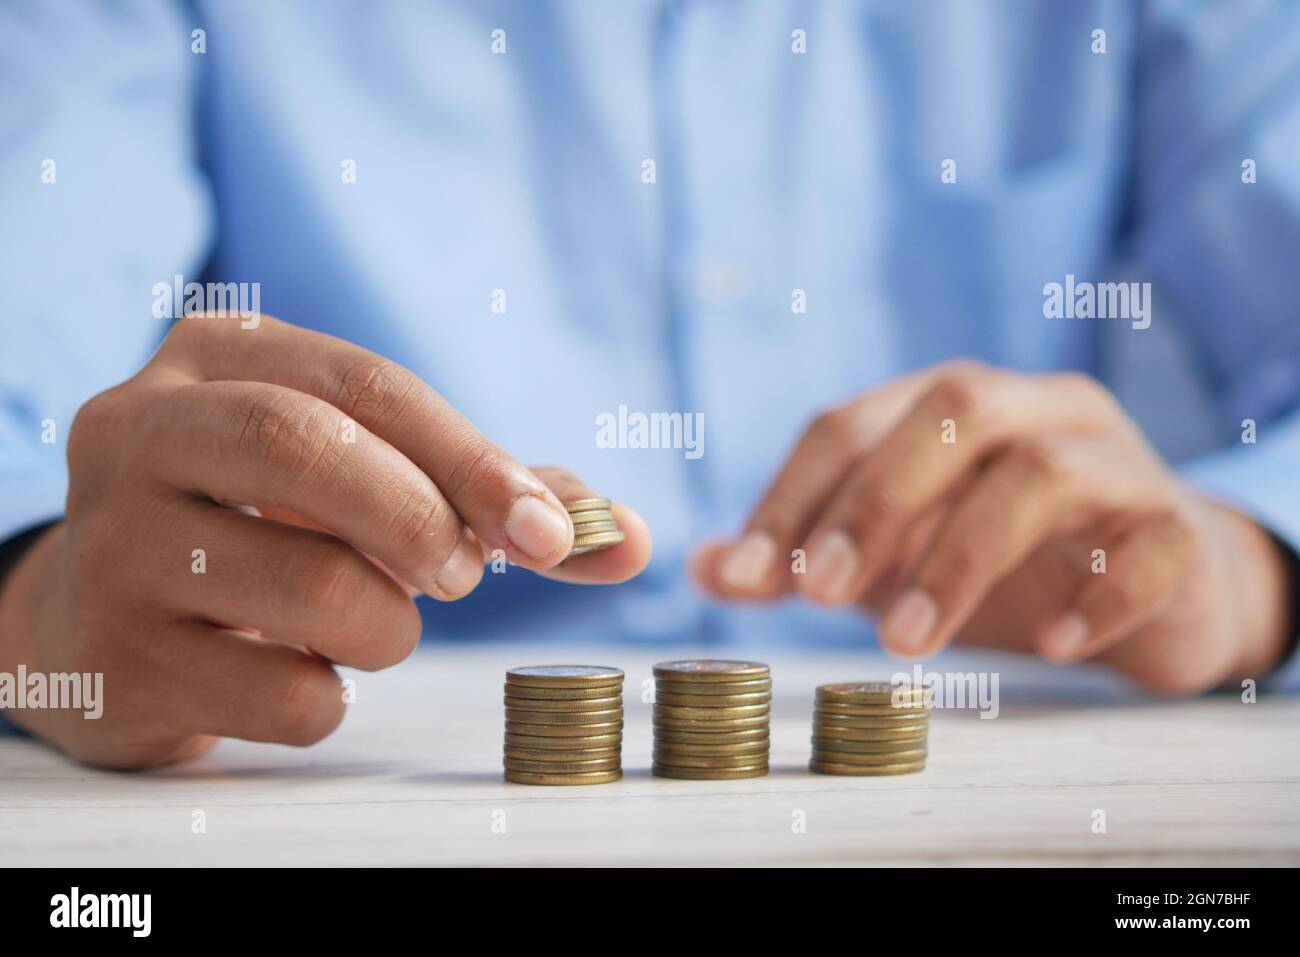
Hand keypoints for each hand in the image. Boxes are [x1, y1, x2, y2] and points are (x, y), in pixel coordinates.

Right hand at [0, 315, 650, 766]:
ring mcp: (112, 546)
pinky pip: (284, 695)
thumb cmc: (265, 527)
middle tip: (461, 575)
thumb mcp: (358, 476)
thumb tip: (628, 538)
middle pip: (308, 448)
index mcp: (217, 358)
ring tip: (368, 623)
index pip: (368, 385)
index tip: (552, 532)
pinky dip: (331, 697)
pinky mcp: (112, 661)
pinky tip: (297, 671)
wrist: (102, 619)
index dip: (474, 459)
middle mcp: (141, 432)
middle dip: (422, 519)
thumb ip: (490, 497)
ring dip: (388, 626)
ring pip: (313, 589)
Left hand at [692, 362, 1291, 692]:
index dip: (790, 494)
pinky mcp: (1179, 527)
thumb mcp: (893, 556)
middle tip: (817, 594)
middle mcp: (1033, 409)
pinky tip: (1050, 645)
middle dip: (874, 503)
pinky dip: (1096, 594)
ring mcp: (1115, 460)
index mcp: (949, 405)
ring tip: (906, 644)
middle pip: (951, 412)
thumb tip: (701, 568)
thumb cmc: (1005, 560)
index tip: (742, 576)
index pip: (851, 422)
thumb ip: (803, 554)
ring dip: (960, 557)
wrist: (1158, 584)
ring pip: (1041, 473)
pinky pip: (1148, 545)